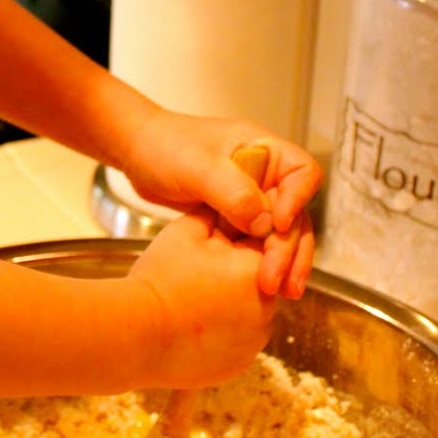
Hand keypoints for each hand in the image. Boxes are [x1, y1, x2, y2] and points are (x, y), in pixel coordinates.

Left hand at [116, 108, 320, 297]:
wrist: (135, 151)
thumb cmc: (164, 146)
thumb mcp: (198, 167)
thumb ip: (234, 192)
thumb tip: (266, 225)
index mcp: (265, 149)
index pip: (302, 173)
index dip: (297, 200)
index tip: (277, 224)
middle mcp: (265, 173)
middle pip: (295, 211)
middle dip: (289, 245)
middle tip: (276, 277)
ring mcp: (250, 195)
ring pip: (279, 231)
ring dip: (283, 260)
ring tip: (282, 291)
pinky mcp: (234, 215)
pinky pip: (256, 240)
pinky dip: (261, 261)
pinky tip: (263, 286)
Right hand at [126, 210, 276, 388]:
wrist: (137, 334)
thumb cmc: (161, 279)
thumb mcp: (186, 232)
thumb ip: (217, 216)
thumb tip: (230, 212)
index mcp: (259, 270)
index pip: (262, 247)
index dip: (234, 244)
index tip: (210, 249)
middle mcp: (266, 310)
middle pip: (257, 283)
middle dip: (234, 277)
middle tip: (196, 276)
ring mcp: (253, 343)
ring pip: (248, 314)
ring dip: (230, 307)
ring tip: (192, 303)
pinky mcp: (238, 366)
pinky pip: (237, 343)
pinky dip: (221, 335)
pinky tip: (193, 327)